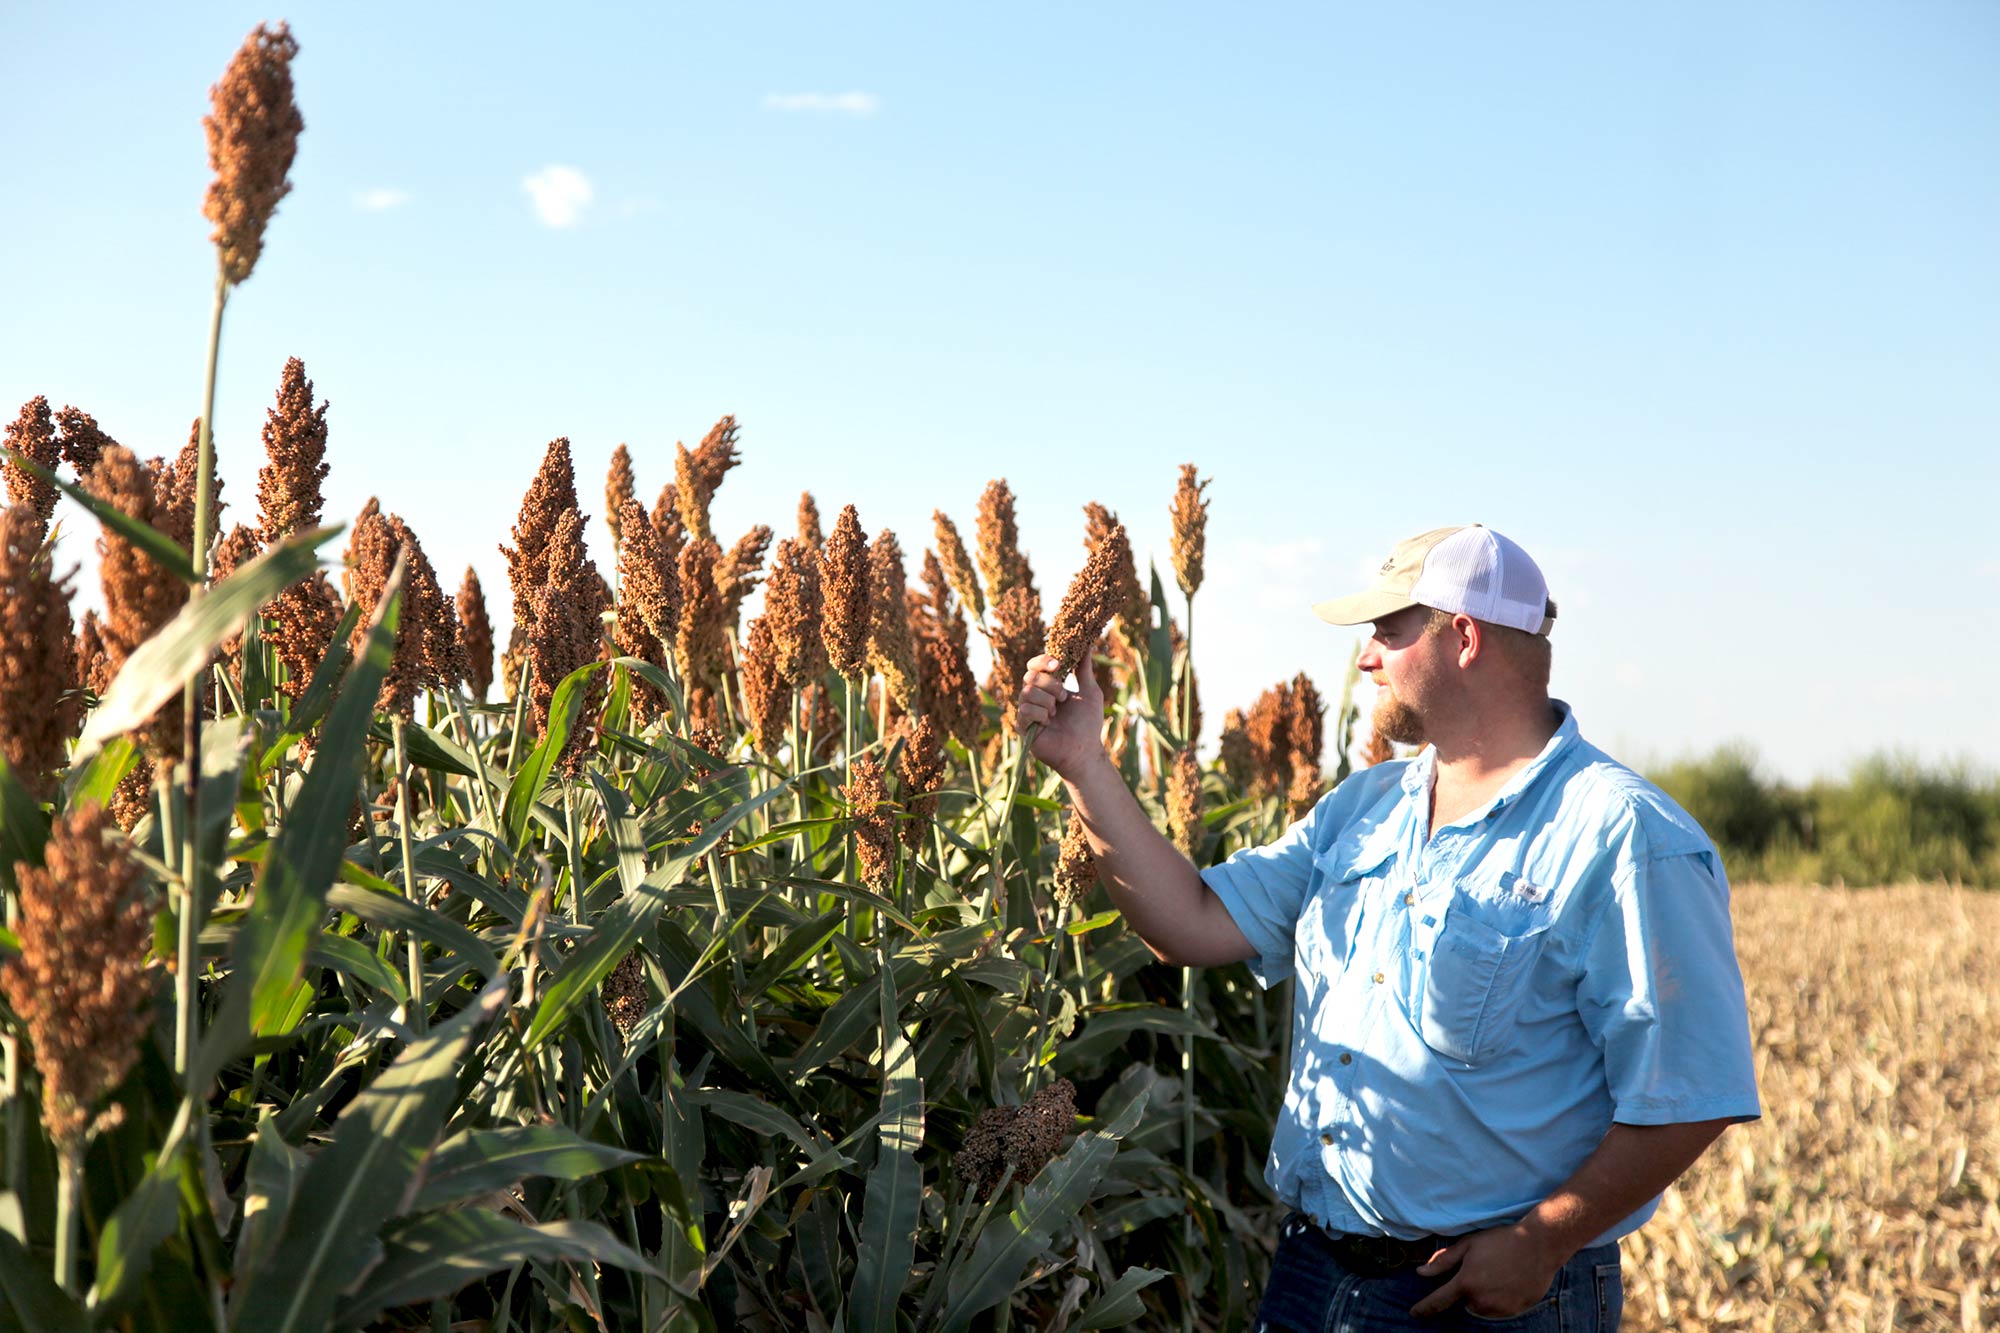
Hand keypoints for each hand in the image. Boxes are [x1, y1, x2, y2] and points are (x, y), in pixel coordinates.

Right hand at [1014, 653, 1105, 778]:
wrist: (1085, 750)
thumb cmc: (1088, 723)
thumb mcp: (1090, 691)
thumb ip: (1085, 669)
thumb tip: (1088, 645)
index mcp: (1047, 687)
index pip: (1035, 665)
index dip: (1043, 661)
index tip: (1058, 665)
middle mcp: (1034, 697)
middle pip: (1029, 676)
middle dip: (1049, 683)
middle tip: (1063, 696)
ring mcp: (1027, 711)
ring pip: (1027, 692)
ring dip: (1047, 701)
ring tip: (1057, 713)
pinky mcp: (1022, 727)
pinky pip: (1025, 710)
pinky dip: (1041, 714)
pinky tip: (1049, 723)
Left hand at [1408, 1224, 1562, 1319]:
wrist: (1538, 1246)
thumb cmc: (1501, 1241)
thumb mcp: (1469, 1244)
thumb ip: (1443, 1261)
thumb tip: (1421, 1272)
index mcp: (1466, 1282)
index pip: (1438, 1301)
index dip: (1424, 1308)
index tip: (1415, 1313)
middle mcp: (1481, 1300)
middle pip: (1465, 1303)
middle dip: (1468, 1291)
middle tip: (1483, 1271)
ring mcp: (1499, 1308)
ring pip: (1481, 1308)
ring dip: (1483, 1298)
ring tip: (1498, 1275)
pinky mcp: (1514, 1311)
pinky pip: (1498, 1311)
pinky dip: (1498, 1301)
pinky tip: (1508, 1282)